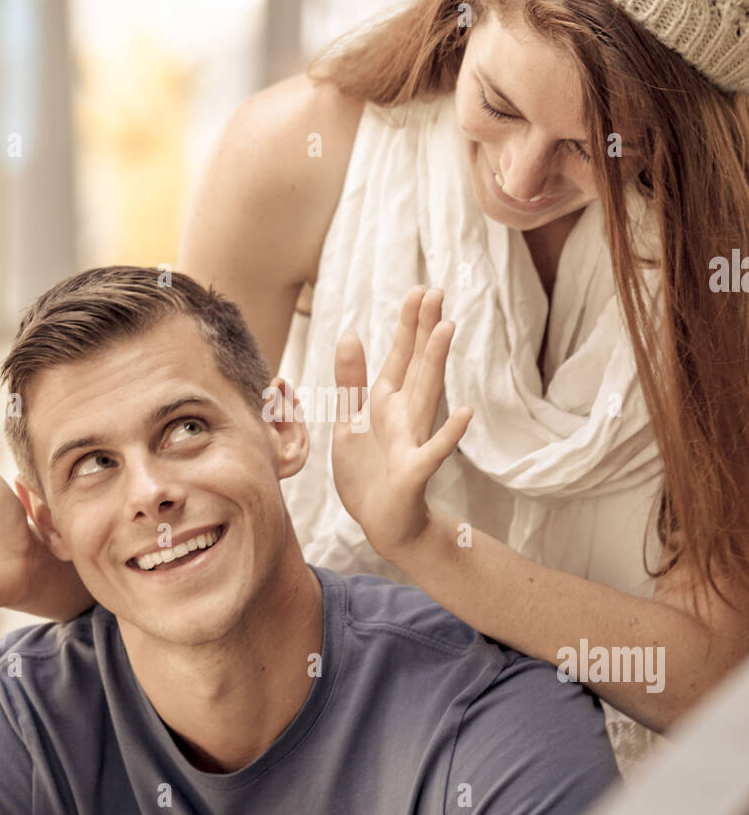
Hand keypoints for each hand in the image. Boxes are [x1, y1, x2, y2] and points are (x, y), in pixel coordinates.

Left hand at [331, 286, 473, 562]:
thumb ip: (350, 381)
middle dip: (424, 330)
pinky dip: (448, 435)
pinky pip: (432, 452)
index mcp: (386, 404)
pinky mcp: (413, 472)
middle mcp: (404, 417)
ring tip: (446, 330)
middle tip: (436, 292)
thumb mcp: (349, 422)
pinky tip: (465, 414)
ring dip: (435, 364)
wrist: (382, 525)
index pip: (400, 357)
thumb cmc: (368, 474)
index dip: (408, 325)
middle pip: (416, 366)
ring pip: (425, 396)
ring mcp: (412, 442)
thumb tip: (350, 334)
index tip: (419, 290)